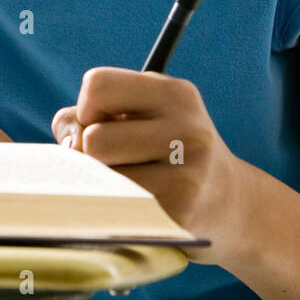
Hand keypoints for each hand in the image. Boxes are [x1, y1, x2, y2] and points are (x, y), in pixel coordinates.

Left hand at [51, 68, 247, 264]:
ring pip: (102, 179)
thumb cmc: (169, 154)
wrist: (232, 203)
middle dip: (92, 155)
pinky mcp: (179, 213)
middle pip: (93, 139)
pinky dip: (116, 212)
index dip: (87, 108)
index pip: (96, 85)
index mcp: (176, 94)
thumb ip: (88, 117)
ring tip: (132, 185)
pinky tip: (142, 209)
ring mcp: (187, 173)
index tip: (104, 123)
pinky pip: (116, 210)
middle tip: (119, 162)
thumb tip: (68, 146)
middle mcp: (187, 128)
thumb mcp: (142, 117)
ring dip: (104, 186)